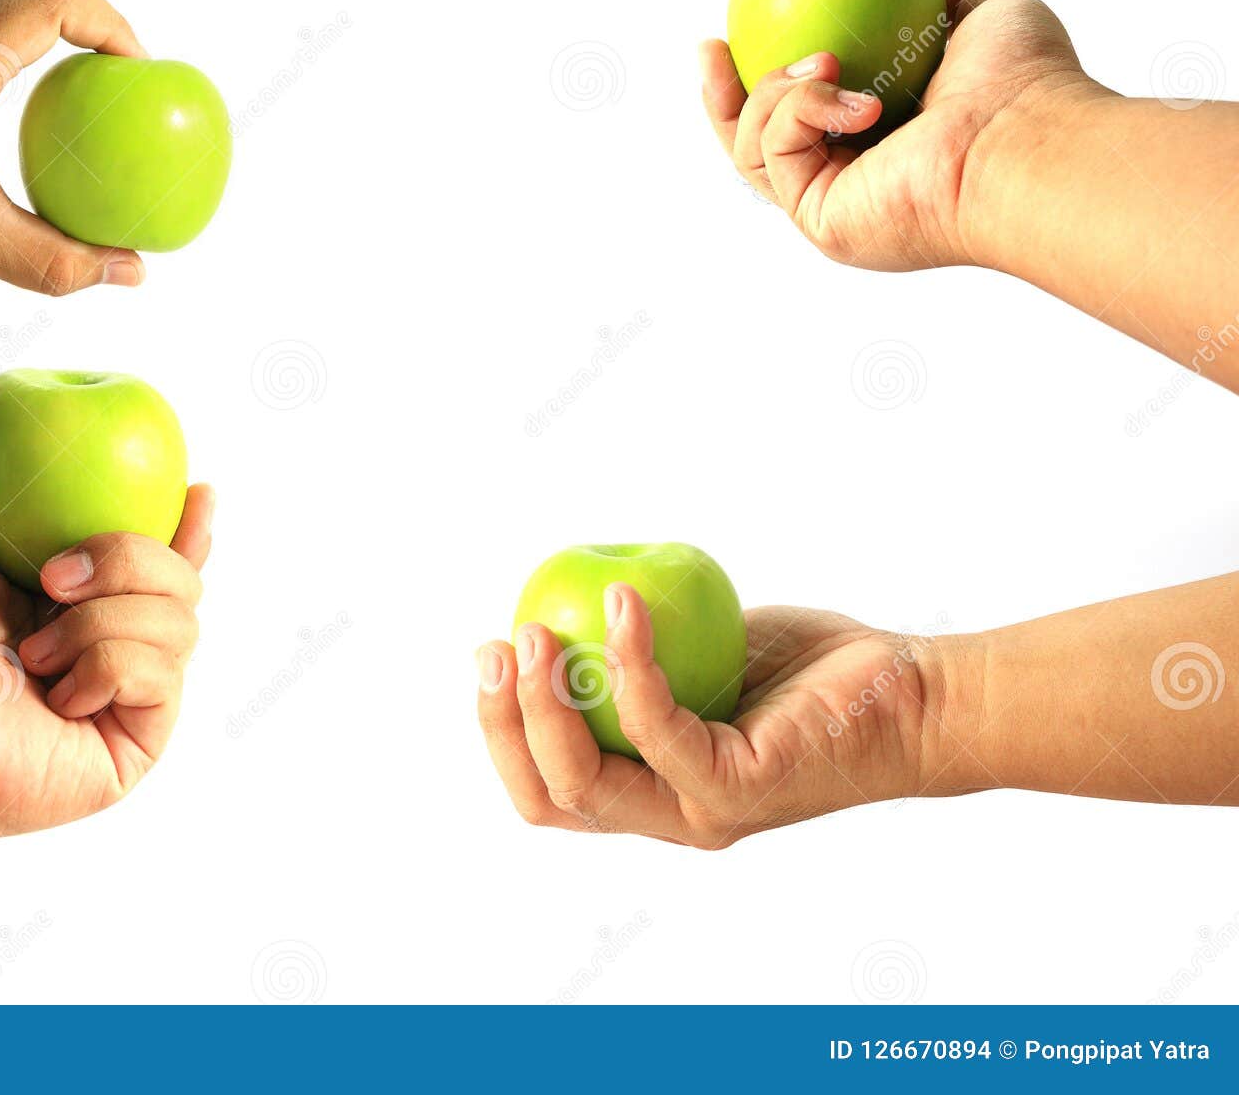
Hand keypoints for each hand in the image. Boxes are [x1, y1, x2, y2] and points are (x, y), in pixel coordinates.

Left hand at [0, 437, 211, 851]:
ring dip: (99, 619)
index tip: (197, 487)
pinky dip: (105, 666)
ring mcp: (125, 700)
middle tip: (55, 573)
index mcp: (74, 604)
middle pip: (185, 580)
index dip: (190, 525)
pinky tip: (52, 694)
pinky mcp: (133, 745)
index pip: (159, 559)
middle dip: (132, 558)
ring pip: (179, 622)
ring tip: (29, 649)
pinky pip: (161, 675)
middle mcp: (109, 650)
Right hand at [478, 588, 940, 847]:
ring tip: (536, 628)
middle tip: (498, 644)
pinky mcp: (739, 789)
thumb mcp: (706, 645)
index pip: (547, 784)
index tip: (491, 648)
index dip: (500, 729)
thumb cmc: (812, 669)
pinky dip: (629, 662)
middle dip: (501, 725)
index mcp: (650, 789)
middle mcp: (668, 814)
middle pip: (549, 797)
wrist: (913, 695)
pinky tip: (623, 602)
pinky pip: (658, 728)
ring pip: (586, 781)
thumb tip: (572, 589)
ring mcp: (701, 810)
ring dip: (544, 703)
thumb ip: (645, 643)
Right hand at [700, 0, 1091, 270]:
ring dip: (773, 89)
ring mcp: (834, 205)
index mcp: (888, 140)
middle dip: (722, 97)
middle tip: (711, 47)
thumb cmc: (1026, 82)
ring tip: (826, 59)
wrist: (1028, 144)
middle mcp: (855, 180)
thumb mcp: (983, 10)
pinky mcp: (821, 219)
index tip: (741, 28)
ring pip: (753, 146)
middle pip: (758, 141)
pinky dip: (800, 110)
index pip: (810, 111)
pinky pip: (776, 151)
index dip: (769, 72)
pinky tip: (855, 99)